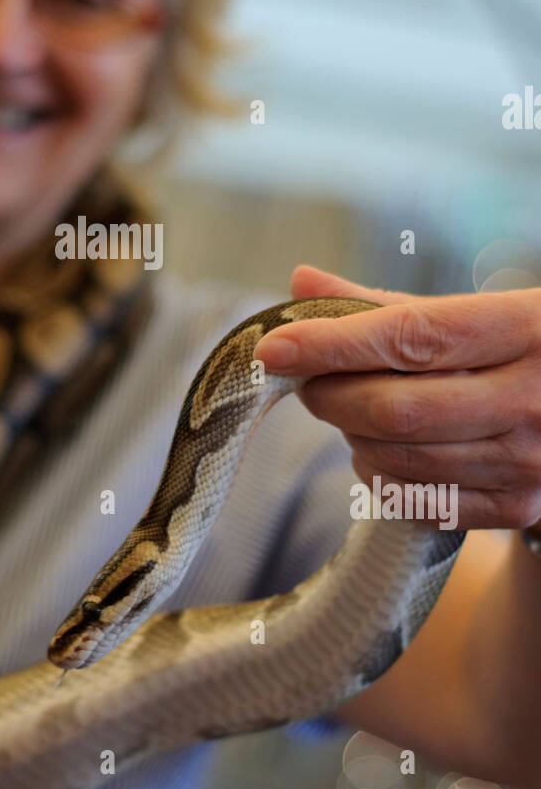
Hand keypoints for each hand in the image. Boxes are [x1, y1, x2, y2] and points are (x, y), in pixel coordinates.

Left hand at [255, 264, 540, 530]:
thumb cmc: (525, 348)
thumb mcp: (479, 311)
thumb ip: (387, 304)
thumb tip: (302, 283)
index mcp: (526, 329)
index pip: (411, 338)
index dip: (334, 344)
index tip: (274, 347)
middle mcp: (533, 399)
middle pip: (396, 409)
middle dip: (330, 395)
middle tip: (307, 380)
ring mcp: (529, 461)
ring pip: (401, 459)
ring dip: (351, 435)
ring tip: (348, 409)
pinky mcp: (519, 506)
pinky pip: (420, 502)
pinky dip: (379, 477)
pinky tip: (377, 450)